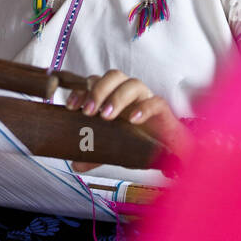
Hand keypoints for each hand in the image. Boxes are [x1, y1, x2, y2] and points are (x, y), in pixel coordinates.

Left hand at [66, 69, 192, 172]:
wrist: (169, 150)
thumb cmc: (139, 141)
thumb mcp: (112, 147)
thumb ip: (95, 153)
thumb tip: (75, 164)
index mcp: (113, 96)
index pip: (95, 82)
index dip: (81, 90)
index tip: (71, 106)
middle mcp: (129, 93)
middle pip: (113, 76)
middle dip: (98, 90)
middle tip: (89, 111)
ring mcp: (146, 99)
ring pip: (133, 83)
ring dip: (117, 97)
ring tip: (106, 116)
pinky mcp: (163, 110)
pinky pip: (155, 102)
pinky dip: (143, 108)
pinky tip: (133, 120)